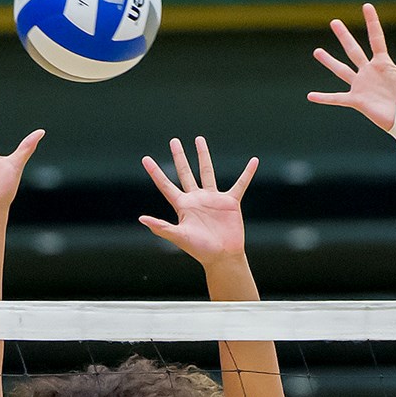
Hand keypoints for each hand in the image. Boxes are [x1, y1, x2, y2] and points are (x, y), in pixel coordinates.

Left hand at [139, 137, 258, 267]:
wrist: (222, 257)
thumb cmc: (200, 250)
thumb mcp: (179, 237)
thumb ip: (161, 227)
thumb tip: (142, 218)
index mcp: (183, 206)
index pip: (165, 185)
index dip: (155, 172)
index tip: (145, 158)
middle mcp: (196, 199)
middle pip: (185, 172)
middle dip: (179, 157)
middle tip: (174, 141)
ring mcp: (213, 199)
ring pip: (207, 172)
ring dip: (203, 156)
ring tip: (199, 139)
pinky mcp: (230, 202)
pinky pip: (240, 184)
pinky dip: (247, 173)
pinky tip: (254, 162)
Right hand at [308, 2, 395, 134]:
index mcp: (384, 63)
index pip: (376, 38)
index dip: (372, 22)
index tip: (366, 6)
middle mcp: (370, 72)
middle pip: (354, 49)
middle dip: (344, 35)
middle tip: (334, 22)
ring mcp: (362, 86)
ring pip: (342, 70)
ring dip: (329, 61)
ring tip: (316, 51)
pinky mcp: (357, 101)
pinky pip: (337, 98)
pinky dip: (324, 97)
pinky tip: (310, 96)